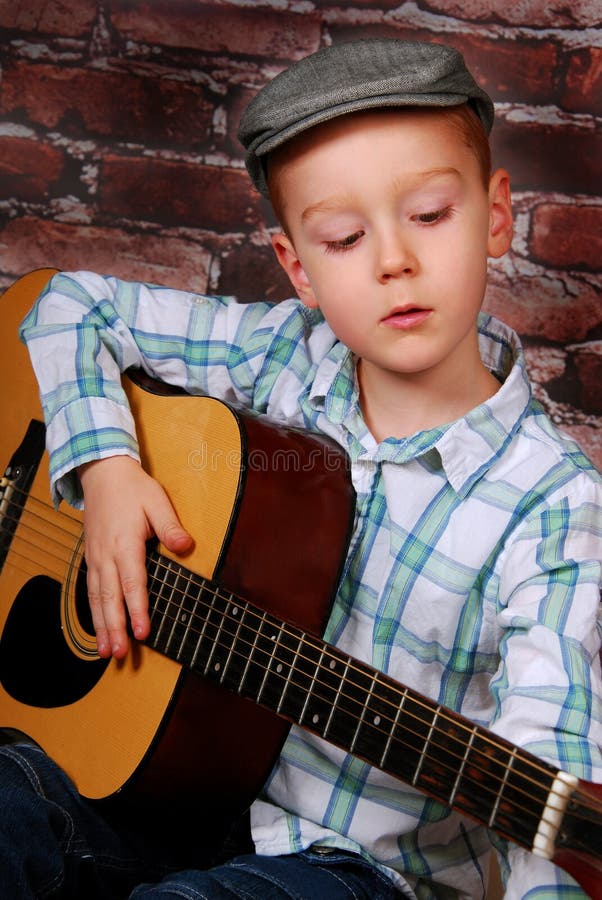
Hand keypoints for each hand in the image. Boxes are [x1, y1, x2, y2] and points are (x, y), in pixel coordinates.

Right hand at [78, 456, 192, 659]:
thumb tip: (187, 545)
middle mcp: (106, 555)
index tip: (142, 632)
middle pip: (109, 598)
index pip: (133, 583)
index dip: (137, 610)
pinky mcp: (91, 557)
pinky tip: (98, 628)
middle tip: (119, 654)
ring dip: (101, 626)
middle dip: (114, 628)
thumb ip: (170, 526)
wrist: (101, 472)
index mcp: (125, 543)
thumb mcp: (157, 501)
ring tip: (105, 652)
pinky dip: (93, 611)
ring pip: (96, 598)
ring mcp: (95, 557)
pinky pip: (90, 589)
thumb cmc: (133, 488)